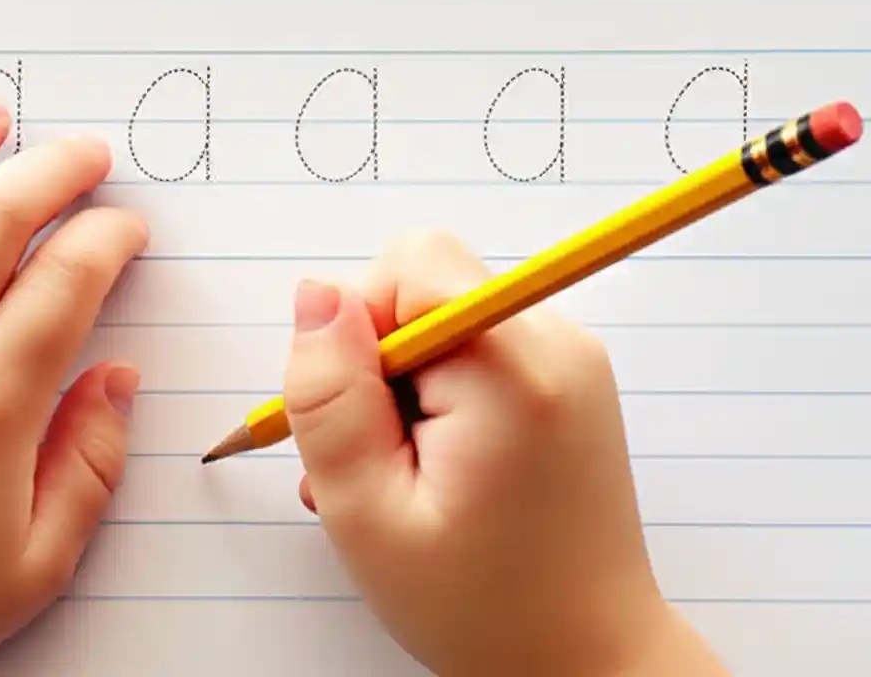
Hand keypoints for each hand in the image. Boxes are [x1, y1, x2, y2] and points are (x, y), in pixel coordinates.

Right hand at [283, 232, 729, 676]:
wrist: (587, 660)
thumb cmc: (484, 608)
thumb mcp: (368, 513)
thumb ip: (329, 397)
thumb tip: (315, 295)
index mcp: (515, 370)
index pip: (411, 264)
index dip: (360, 329)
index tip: (363, 415)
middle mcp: (556, 343)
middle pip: (424, 288)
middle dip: (376, 364)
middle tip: (378, 460)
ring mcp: (568, 360)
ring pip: (439, 324)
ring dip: (401, 390)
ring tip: (402, 479)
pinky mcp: (564, 381)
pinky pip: (473, 352)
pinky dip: (435, 399)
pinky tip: (431, 468)